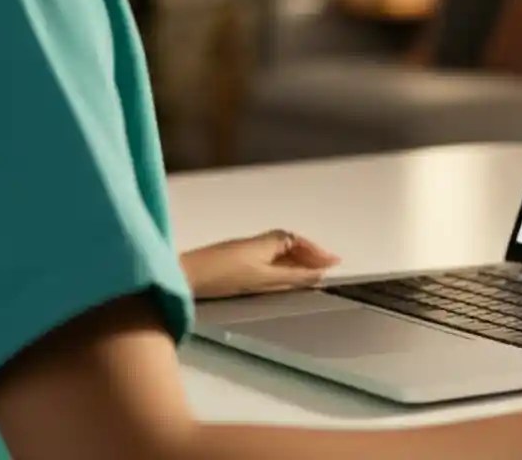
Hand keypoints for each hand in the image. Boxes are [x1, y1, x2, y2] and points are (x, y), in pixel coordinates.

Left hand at [179, 230, 340, 299]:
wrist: (186, 276)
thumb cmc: (224, 275)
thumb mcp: (264, 279)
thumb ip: (293, 277)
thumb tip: (318, 275)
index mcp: (268, 242)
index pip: (299, 242)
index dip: (318, 252)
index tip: (334, 262)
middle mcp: (258, 242)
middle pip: (290, 245)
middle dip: (309, 255)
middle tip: (325, 268)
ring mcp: (245, 251)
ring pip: (278, 252)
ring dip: (296, 261)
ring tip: (308, 275)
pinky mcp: (235, 261)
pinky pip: (267, 259)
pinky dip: (281, 266)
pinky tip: (280, 278)